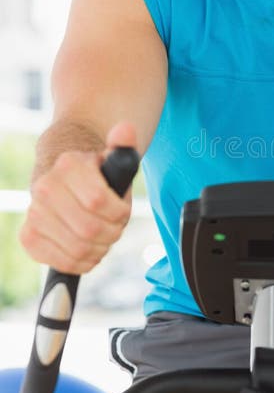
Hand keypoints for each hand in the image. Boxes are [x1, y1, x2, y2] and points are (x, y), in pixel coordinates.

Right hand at [19, 121, 136, 274]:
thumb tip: (126, 129)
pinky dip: (83, 263)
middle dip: (111, 233)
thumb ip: (124, 144)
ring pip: (79, 249)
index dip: (118, 213)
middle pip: (90, 229)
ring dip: (100, 249)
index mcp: (68, 165)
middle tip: (114, 228)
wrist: (64, 180)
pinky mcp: (28, 237)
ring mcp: (33, 213)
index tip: (121, 211)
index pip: (99, 201)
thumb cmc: (97, 175)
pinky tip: (88, 250)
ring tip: (103, 237)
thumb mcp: (113, 157)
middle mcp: (45, 187)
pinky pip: (63, 261)